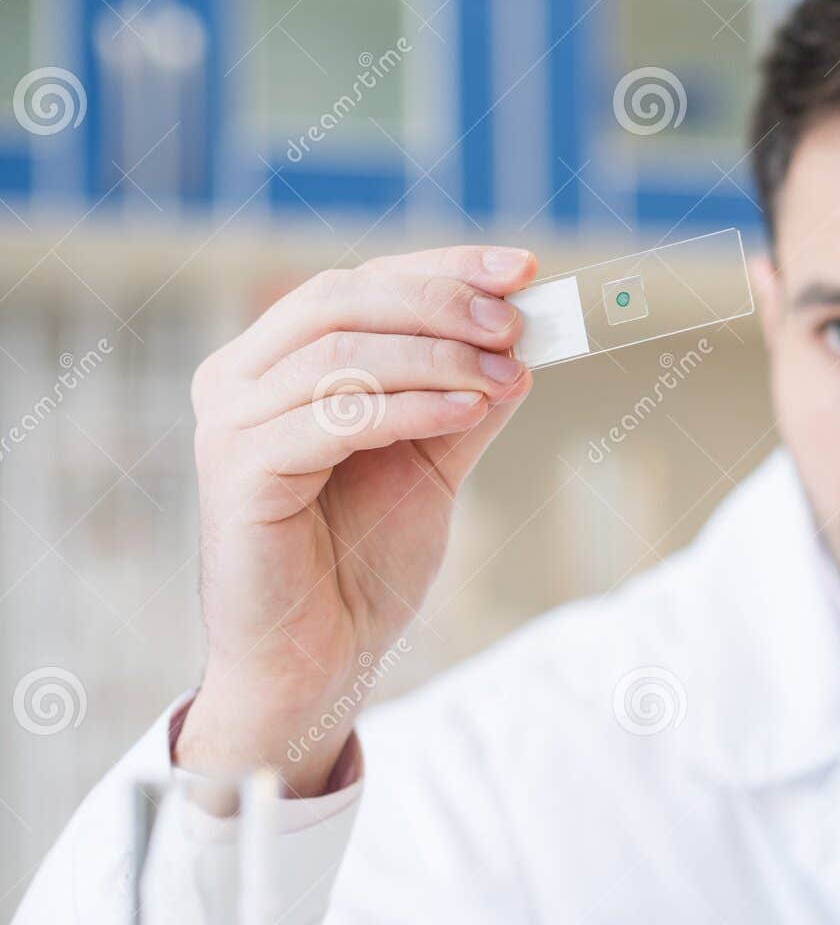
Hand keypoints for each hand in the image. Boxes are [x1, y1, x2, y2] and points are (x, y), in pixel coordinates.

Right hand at [177, 246, 536, 795]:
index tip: (522, 268)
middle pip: (344, 298)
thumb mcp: (431, 465)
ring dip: (436, 355)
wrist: (321, 658)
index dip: (443, 266)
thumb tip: (522, 343)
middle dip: (441, 302)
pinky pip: (334, 416)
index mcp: (278, 361)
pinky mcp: (239, 473)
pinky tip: (470, 409)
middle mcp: (241, 378)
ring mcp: (232, 423)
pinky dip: (410, 405)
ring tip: (507, 375)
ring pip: (341, 352)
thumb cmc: (364, 562)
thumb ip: (464, 402)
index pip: (363, 281)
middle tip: (514, 324)